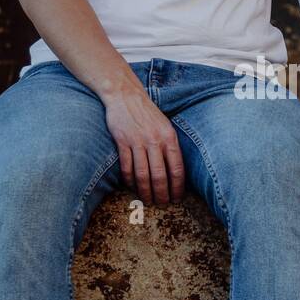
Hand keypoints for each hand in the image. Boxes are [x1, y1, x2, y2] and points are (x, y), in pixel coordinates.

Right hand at [103, 83, 184, 205]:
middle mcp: (155, 141)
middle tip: (162, 203)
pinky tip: (132, 187)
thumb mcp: (166, 126)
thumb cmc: (148, 113)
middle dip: (161, 193)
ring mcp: (138, 141)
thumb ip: (171, 146)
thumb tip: (176, 171)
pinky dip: (129, 180)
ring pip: (142, 174)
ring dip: (145, 191)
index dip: (177, 187)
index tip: (177, 198)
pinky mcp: (122, 142)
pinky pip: (126, 167)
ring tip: (147, 200)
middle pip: (159, 176)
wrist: (126, 96)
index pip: (177, 169)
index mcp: (169, 137)